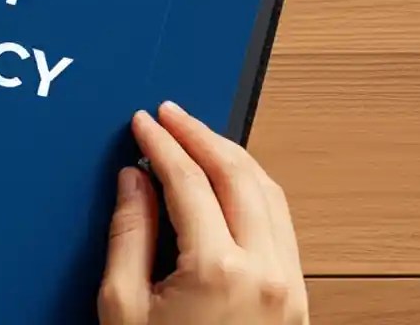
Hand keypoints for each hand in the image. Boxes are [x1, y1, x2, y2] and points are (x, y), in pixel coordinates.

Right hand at [98, 102, 308, 324]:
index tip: (142, 123)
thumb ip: (128, 234)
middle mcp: (264, 273)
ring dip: (232, 155)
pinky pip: (281, 221)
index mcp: (217, 271)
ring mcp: (288, 285)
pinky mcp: (297, 297)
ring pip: (269, 191)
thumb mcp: (122, 307)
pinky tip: (228, 179)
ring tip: (197, 136)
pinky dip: (253, 188)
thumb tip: (133, 179)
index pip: (186, 179)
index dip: (160, 143)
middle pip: (236, 173)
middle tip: (169, 113)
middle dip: (200, 134)